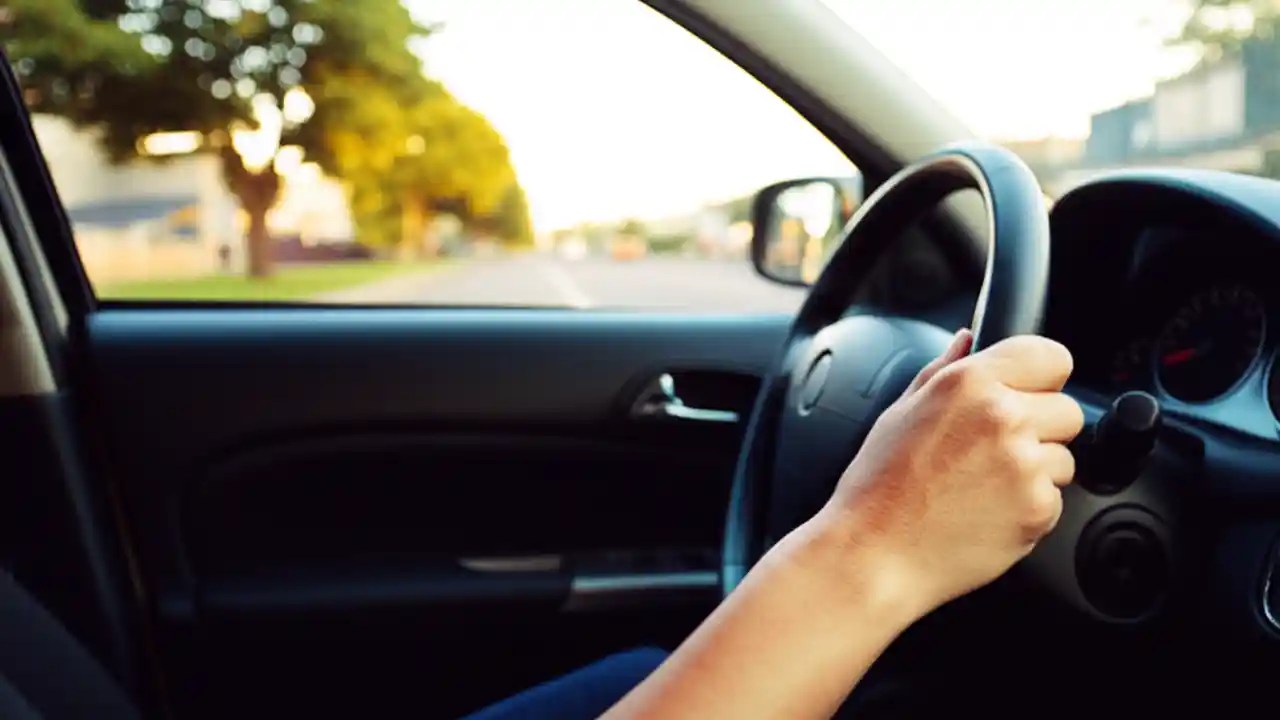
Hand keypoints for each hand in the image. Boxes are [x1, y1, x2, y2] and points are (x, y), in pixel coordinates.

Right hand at [812, 329, 1083, 613]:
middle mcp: (1003, 416)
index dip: (1042, 378)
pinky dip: (1029, 507)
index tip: (1030, 393)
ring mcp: (1024, 464)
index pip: (1051, 356)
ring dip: (1037, 470)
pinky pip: (1054, 499)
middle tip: (993, 452)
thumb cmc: (878, 488)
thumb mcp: (901, 412)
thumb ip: (944, 369)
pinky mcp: (1037, 508)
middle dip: (1041, 428)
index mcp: (969, 383)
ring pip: (1064, 458)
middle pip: (1068, 409)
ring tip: (983, 486)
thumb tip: (968, 339)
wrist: (874, 554)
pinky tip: (986, 511)